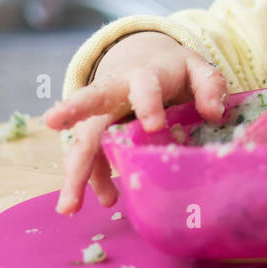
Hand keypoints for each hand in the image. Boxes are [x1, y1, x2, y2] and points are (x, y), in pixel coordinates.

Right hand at [41, 32, 227, 214]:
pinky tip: (108, 199)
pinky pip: (92, 158)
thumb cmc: (173, 69)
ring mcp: (102, 114)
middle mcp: (114, 92)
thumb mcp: (197, 67)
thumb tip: (214, 113)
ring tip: (70, 207)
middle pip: (92, 102)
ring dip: (75, 172)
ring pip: (84, 139)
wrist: (143, 61)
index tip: (154, 125)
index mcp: (143, 73)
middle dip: (73, 111)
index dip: (148, 102)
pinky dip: (95, 179)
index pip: (143, 85)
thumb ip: (209, 84)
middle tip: (52, 121)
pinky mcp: (98, 133)